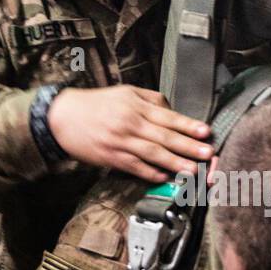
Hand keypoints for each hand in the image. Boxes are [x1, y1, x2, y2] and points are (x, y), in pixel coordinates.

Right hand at [47, 85, 211, 182]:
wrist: (63, 117)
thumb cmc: (96, 104)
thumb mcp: (125, 92)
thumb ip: (151, 99)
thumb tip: (173, 110)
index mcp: (135, 105)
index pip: (167, 116)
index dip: (188, 125)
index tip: (205, 132)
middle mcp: (129, 123)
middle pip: (163, 136)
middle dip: (188, 146)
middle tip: (207, 153)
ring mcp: (120, 141)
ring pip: (152, 153)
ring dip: (174, 162)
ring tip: (192, 170)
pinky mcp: (111, 157)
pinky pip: (134, 166)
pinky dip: (149, 173)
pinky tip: (164, 177)